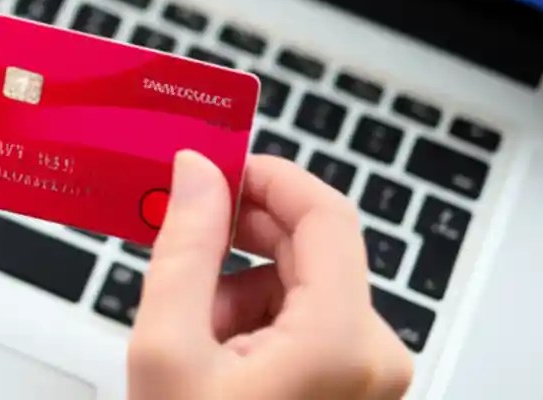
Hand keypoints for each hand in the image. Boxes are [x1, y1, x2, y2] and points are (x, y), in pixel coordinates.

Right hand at [128, 151, 412, 398]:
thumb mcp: (168, 348)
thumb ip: (184, 247)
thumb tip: (197, 174)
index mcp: (341, 341)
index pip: (324, 214)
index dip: (267, 176)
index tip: (218, 164)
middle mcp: (374, 355)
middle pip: (313, 248)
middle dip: (241, 237)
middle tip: (185, 229)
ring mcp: (368, 376)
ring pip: (305, 283)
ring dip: (242, 286)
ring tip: (194, 331)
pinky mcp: (352, 387)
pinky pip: (309, 320)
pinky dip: (258, 320)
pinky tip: (216, 354)